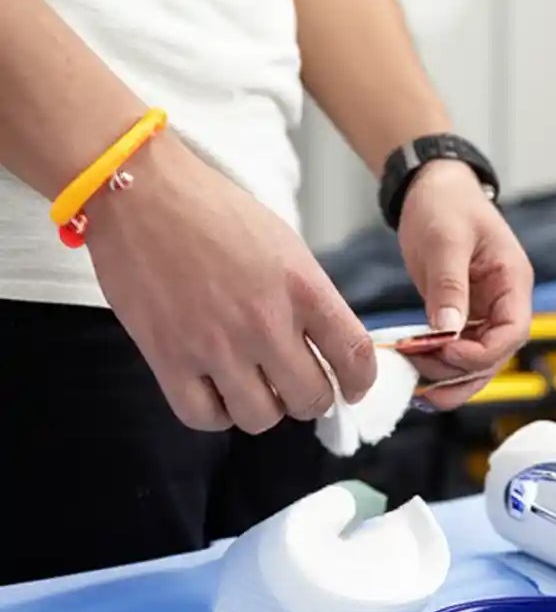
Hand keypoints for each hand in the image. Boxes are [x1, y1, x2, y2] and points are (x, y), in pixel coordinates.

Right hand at [87, 135, 376, 431]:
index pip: (354, 356)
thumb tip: (327, 347)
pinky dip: (215, 413)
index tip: (352, 390)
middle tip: (295, 386)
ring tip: (254, 387)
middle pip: (311, 399)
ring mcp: (217, 345)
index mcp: (303, 288)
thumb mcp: (285, 246)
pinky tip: (215, 392)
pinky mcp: (168, 358)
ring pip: (261, 418)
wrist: (140, 194)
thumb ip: (309, 298)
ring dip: (264, 409)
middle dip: (310, 399)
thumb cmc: (214, 212)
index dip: (360, 383)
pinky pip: (204, 417)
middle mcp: (266, 322)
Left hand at [396, 160, 532, 409]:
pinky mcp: (461, 314)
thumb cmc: (446, 204)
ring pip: (477, 360)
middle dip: (462, 375)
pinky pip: (456, 350)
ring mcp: (484, 310)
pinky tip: (415, 375)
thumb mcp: (446, 241)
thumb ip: (450, 287)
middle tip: (423, 382)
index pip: (513, 332)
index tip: (446, 353)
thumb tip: (448, 331)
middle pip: (495, 355)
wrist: (432, 187)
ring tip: (417, 389)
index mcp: (513, 281)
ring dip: (450, 379)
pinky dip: (438, 366)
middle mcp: (504, 301)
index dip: (483, 353)